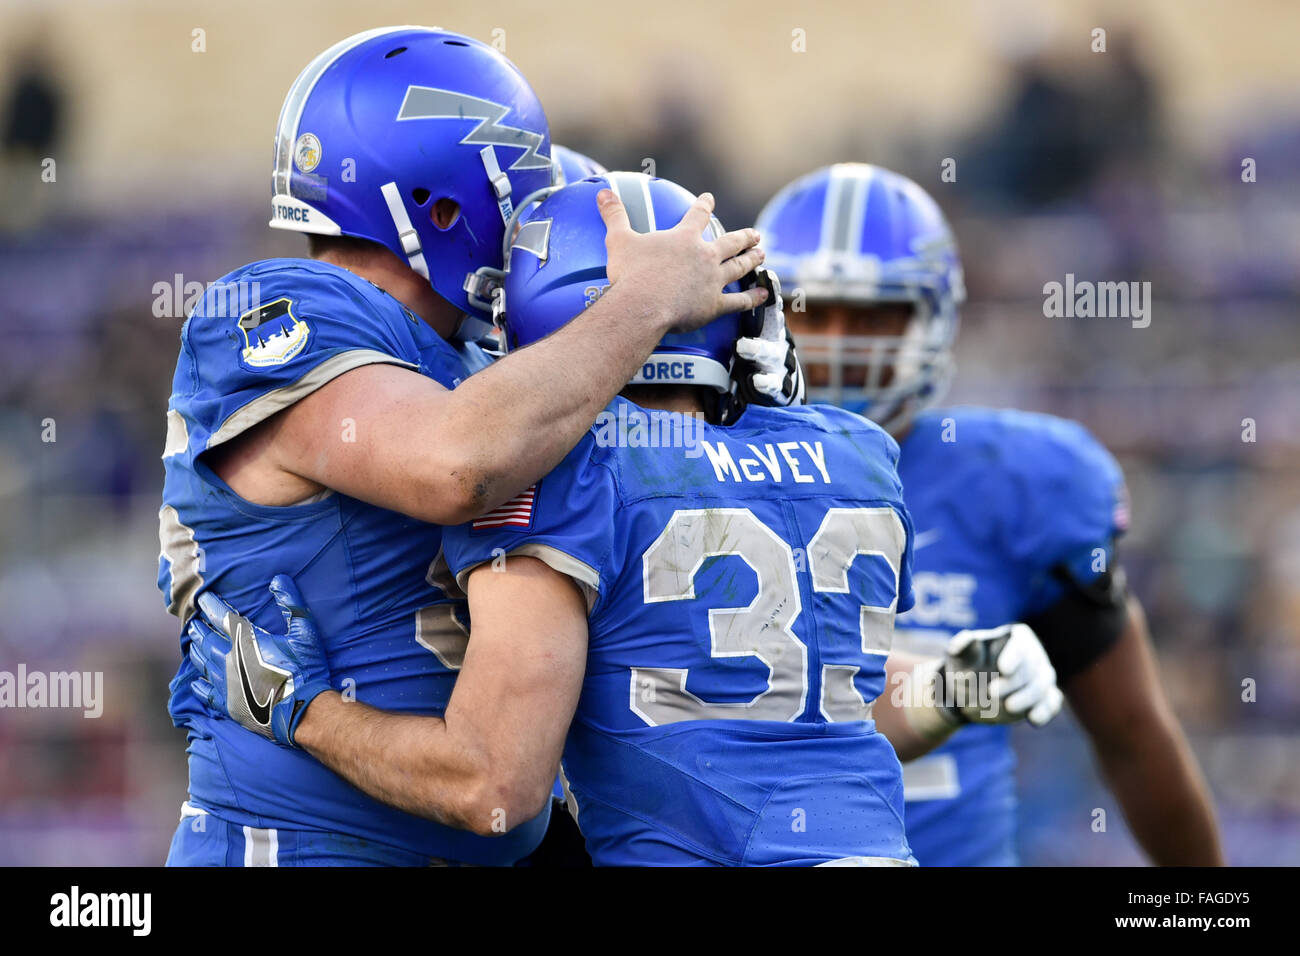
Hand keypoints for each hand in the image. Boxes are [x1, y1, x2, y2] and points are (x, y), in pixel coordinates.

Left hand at [187, 575, 332, 746]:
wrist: (300, 709)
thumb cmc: (304, 669)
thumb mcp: (305, 632)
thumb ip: (291, 604)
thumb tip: (278, 580)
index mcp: (246, 639)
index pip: (222, 616)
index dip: (211, 605)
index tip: (201, 598)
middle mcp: (230, 658)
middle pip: (207, 640)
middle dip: (199, 630)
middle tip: (192, 624)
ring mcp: (226, 682)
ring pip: (203, 663)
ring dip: (196, 652)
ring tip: (192, 646)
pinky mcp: (228, 704)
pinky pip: (206, 693)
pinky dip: (199, 685)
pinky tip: (195, 681)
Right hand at [599, 189, 766, 331]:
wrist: (642, 305)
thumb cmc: (630, 274)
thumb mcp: (619, 240)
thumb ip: (614, 215)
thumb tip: (602, 193)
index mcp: (684, 238)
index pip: (697, 215)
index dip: (704, 205)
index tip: (710, 199)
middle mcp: (704, 256)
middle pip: (730, 242)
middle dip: (743, 236)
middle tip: (755, 234)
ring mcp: (713, 280)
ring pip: (739, 267)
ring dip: (752, 259)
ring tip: (762, 254)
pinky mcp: (715, 304)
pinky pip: (739, 301)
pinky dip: (753, 298)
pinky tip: (763, 295)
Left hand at [731, 267, 805, 408]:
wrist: (772, 379)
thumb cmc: (759, 344)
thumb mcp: (755, 323)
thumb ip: (745, 304)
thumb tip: (730, 273)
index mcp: (769, 322)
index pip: (769, 302)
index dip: (771, 288)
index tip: (766, 274)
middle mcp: (775, 337)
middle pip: (775, 323)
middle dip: (773, 312)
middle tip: (767, 298)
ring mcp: (775, 359)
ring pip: (768, 351)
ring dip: (757, 348)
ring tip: (742, 347)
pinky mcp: (774, 382)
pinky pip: (770, 382)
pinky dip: (765, 381)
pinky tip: (756, 381)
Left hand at [942, 623, 1062, 726]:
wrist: (971, 688)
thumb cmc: (966, 664)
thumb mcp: (959, 653)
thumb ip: (961, 644)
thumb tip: (964, 637)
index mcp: (1017, 637)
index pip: (1021, 644)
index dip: (1014, 656)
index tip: (1002, 669)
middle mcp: (1034, 655)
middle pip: (1033, 667)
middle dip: (1014, 682)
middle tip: (992, 693)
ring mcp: (1040, 677)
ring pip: (1043, 685)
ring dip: (1029, 698)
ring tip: (1008, 707)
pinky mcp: (1043, 697)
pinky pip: (1051, 703)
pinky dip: (1045, 711)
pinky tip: (1034, 719)